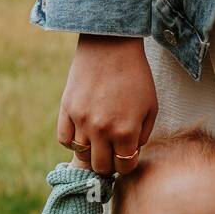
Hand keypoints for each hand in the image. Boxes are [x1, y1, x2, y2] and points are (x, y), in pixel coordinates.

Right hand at [58, 34, 157, 175]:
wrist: (111, 46)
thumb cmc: (136, 77)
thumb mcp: (151, 108)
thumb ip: (141, 136)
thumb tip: (128, 154)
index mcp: (126, 132)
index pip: (123, 167)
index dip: (126, 165)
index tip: (126, 156)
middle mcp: (102, 131)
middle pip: (101, 166)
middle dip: (109, 163)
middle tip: (111, 152)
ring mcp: (82, 121)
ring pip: (81, 156)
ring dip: (91, 153)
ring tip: (97, 143)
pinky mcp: (66, 109)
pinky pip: (64, 140)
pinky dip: (72, 141)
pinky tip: (81, 133)